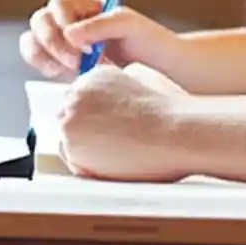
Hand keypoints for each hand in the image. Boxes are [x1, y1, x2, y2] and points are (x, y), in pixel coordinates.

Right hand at [18, 0, 183, 80]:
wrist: (161, 70)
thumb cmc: (149, 42)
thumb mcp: (131, 26)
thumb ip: (101, 25)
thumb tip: (70, 34)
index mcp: (84, 5)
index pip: (59, 6)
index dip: (64, 24)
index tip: (84, 47)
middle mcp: (68, 21)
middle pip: (39, 21)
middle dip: (52, 43)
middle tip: (75, 63)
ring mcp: (62, 43)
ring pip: (32, 40)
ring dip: (43, 56)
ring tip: (70, 69)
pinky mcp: (60, 64)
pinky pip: (37, 61)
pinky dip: (44, 67)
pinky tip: (66, 76)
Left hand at [57, 63, 190, 181]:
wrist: (178, 131)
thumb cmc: (171, 111)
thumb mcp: (145, 78)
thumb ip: (120, 83)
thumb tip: (119, 88)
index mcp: (93, 77)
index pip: (79, 100)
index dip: (93, 119)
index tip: (106, 130)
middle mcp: (76, 94)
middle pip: (68, 118)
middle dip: (85, 133)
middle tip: (110, 146)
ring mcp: (71, 119)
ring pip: (67, 140)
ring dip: (86, 150)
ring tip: (117, 155)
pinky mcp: (72, 145)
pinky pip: (73, 162)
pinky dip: (88, 168)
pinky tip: (114, 165)